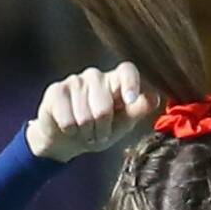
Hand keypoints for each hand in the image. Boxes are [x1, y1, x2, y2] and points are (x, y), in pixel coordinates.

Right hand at [26, 63, 155, 162]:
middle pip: (104, 106)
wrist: (66, 139)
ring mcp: (75, 81)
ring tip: (85, 131)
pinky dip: (71, 131)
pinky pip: (68, 120)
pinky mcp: (56, 91)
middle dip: (102, 129)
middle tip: (99, 134)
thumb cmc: (99, 129)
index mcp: (116, 82)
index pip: (127, 70)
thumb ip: (137, 110)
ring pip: (85, 116)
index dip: (130, 83)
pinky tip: (69, 128)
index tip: (130, 101)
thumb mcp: (122, 123)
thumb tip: (154, 97)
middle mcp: (96, 76)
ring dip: (86, 132)